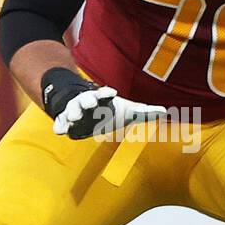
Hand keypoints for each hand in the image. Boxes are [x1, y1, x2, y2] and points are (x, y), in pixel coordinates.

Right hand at [41, 68, 166, 139]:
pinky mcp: (67, 121)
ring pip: (72, 109)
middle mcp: (87, 102)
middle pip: (86, 99)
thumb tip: (164, 111)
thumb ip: (144, 112)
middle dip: (87, 100)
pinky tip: (60, 131)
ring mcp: (75, 111)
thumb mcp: (128, 111)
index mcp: (102, 98)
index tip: (113, 93)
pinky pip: (61, 122)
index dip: (107, 92)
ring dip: (73, 113)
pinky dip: (60, 126)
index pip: (104, 93)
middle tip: (90, 104)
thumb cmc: (111, 111)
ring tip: (75, 119)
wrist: (90, 112)